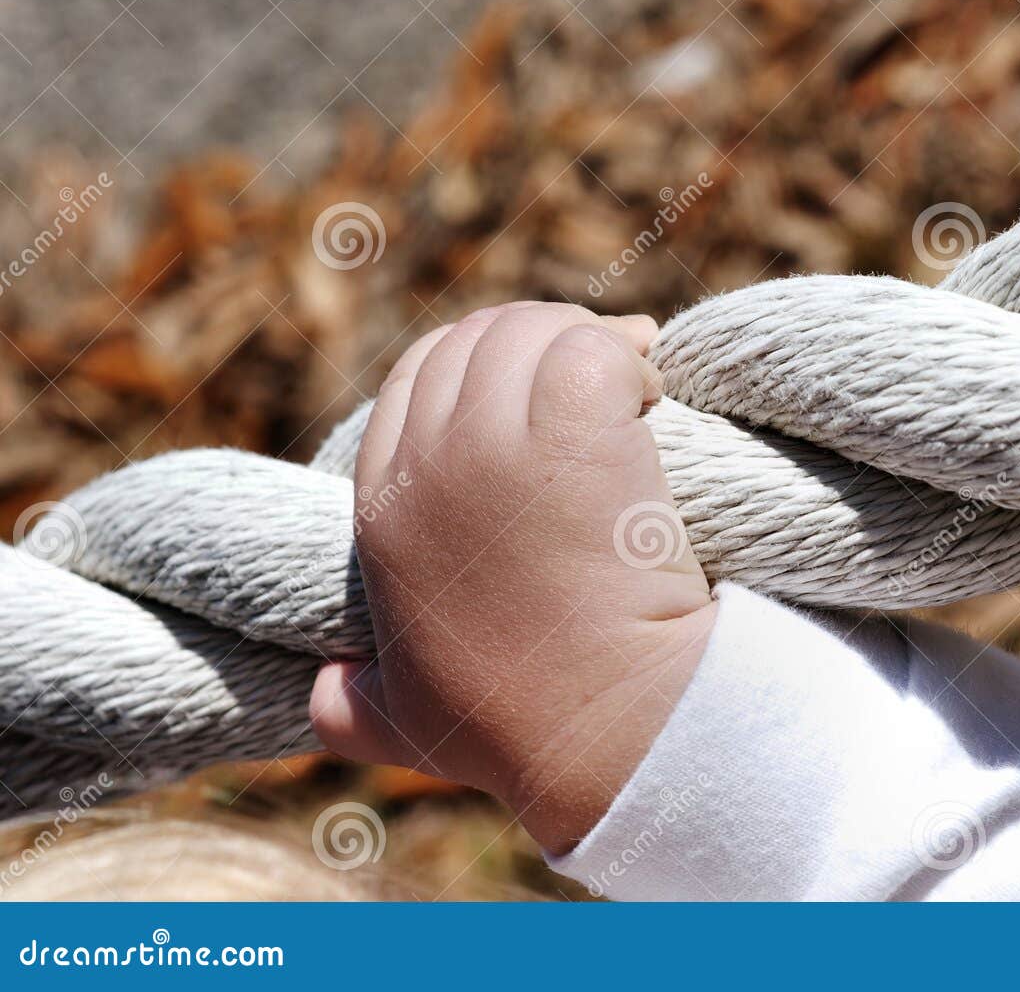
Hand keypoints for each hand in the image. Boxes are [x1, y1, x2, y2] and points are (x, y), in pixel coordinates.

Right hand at [309, 302, 714, 851]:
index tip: (538, 395)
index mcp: (382, 513)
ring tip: (637, 387)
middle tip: (604, 378)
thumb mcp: (403, 721)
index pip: (414, 378)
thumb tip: (323, 695)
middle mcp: (426, 465)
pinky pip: (592, 347)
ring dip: (590, 344)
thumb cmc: (519, 729)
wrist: (604, 729)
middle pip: (474, 340)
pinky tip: (652, 396)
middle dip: (539, 343)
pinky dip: (628, 358)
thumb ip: (351, 701)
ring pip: (532, 332)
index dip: (479, 368)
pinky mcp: (571, 433)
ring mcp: (495, 444)